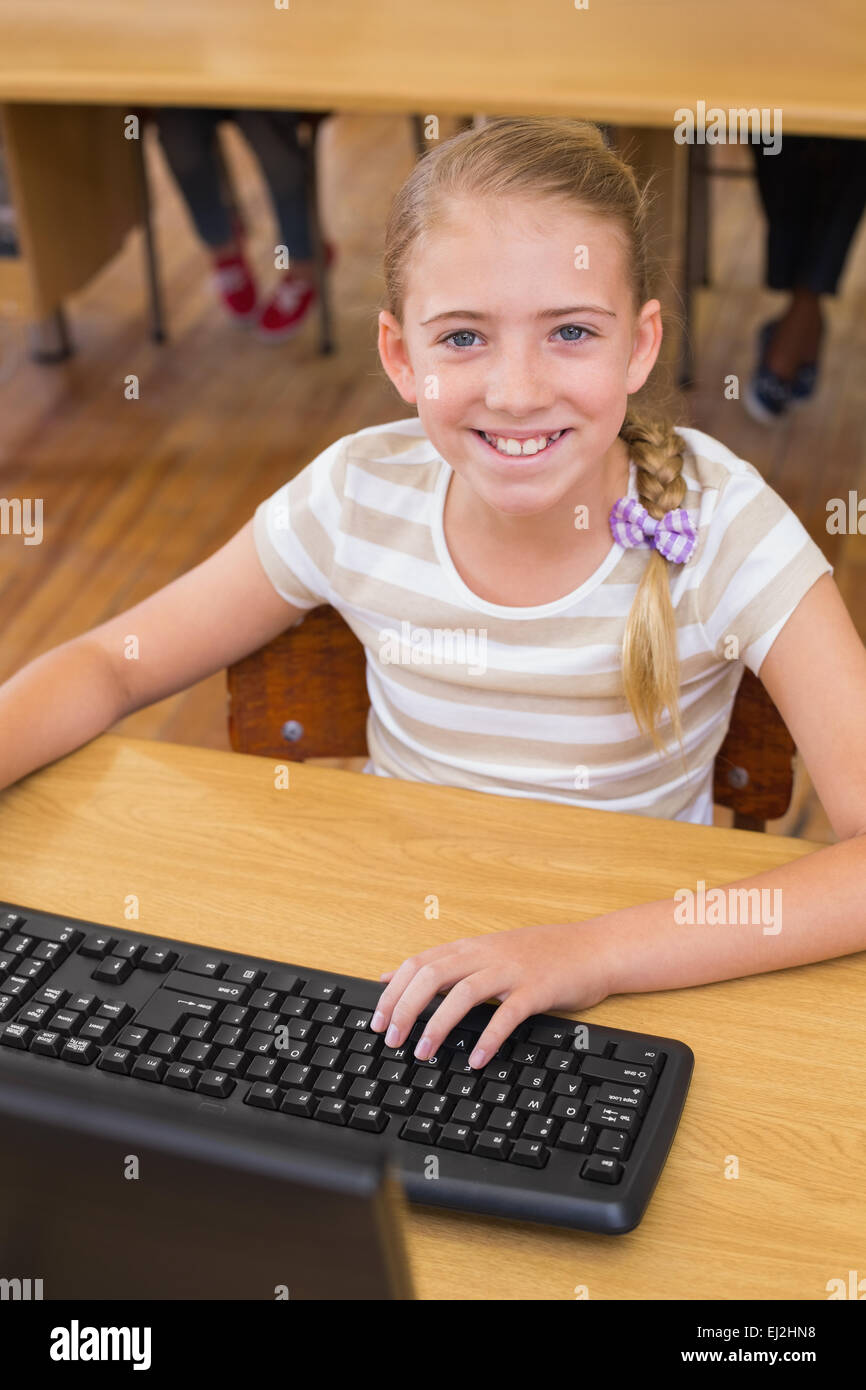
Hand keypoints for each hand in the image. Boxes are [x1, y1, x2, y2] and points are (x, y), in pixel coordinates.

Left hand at [370, 920, 611, 1068]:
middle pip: (432, 976)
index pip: (418, 964)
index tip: (376, 1021)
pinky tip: (475, 1060)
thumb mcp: (484, 952)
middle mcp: (485, 955)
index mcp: (470, 948)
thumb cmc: (538, 955)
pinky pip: (507, 1015)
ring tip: (424, 1052)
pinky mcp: (537, 990)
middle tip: (392, 1040)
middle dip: (406, 1009)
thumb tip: (389, 975)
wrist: (592, 949)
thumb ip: (440, 964)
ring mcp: (511, 971)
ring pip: (463, 993)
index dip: (393, 992)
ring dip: (438, 1024)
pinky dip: (488, 1038)